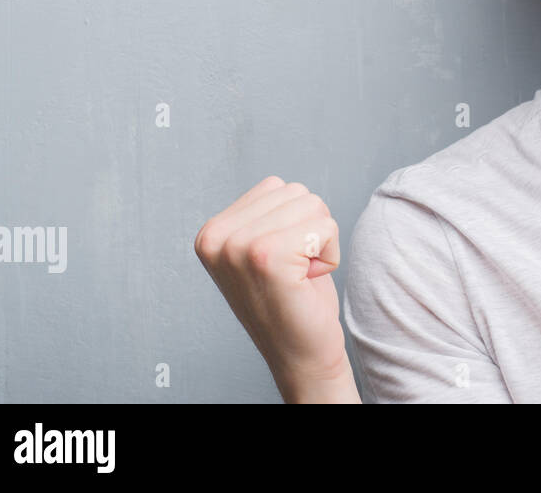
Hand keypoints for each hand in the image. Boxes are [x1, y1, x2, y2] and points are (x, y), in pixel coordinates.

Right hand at [195, 176, 356, 401]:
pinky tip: (308, 281)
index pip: (276, 186)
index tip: (281, 261)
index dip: (294, 222)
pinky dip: (330, 253)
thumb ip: (262, 216)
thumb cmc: (291, 299)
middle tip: (293, 272)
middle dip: (310, 229)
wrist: (300, 355)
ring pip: (313, 204)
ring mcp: (238, 247)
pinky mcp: (267, 257)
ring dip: (320, 241)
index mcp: (211, 232)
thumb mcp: (261, 250)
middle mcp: (217, 238)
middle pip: (296, 192)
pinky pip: (325, 227)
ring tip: (299, 275)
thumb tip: (279, 186)